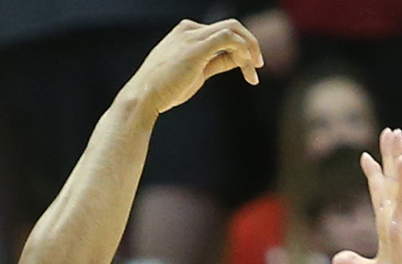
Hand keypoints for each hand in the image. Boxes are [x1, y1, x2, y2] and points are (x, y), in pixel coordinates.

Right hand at [127, 19, 263, 116]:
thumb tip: (237, 59)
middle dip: (249, 44)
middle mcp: (189, 29)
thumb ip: (215, 62)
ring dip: (249, 49)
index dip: (239, 49)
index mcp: (185, 33)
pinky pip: (229, 39)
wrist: (142, 99)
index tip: (248, 68)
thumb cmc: (164, 91)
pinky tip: (247, 68)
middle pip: (231, 26)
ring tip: (254, 71)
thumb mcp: (195, 73)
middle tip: (259, 65)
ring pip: (233, 30)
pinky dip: (243, 51)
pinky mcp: (196, 47)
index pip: (221, 33)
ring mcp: (192, 36)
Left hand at [333, 129, 401, 263]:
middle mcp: (395, 220)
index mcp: (387, 227)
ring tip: (396, 137)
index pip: (378, 195)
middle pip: (390, 181)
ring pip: (398, 184)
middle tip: (390, 131)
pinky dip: (401, 184)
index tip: (365, 155)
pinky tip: (401, 166)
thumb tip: (336, 258)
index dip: (373, 175)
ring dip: (397, 160)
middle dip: (389, 155)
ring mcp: (401, 223)